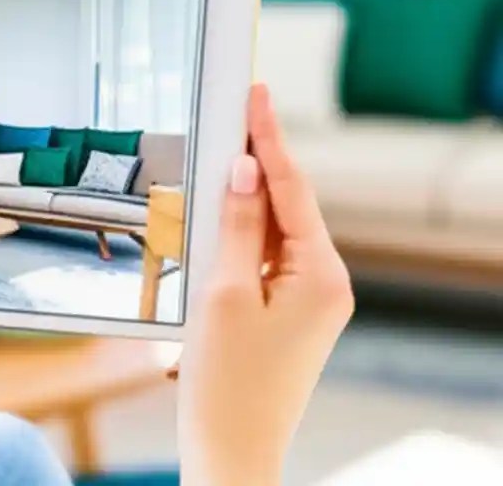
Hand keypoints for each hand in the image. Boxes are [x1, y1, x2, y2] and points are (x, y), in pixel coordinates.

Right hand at [178, 84, 353, 485]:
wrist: (230, 449)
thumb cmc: (226, 384)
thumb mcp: (223, 294)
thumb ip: (237, 227)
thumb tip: (246, 171)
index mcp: (321, 276)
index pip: (292, 189)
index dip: (269, 138)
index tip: (257, 95)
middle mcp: (326, 284)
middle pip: (289, 205)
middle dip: (259, 162)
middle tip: (235, 113)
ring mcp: (310, 300)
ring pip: (274, 230)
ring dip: (245, 200)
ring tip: (219, 157)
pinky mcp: (289, 313)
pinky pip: (266, 258)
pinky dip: (241, 235)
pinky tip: (219, 217)